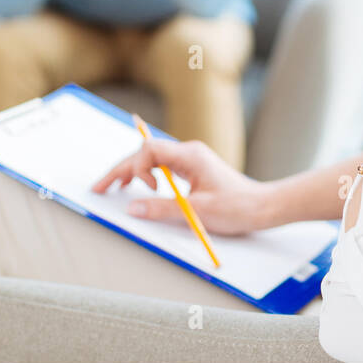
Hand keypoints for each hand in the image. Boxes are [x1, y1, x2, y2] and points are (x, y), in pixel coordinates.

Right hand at [91, 136, 273, 235]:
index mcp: (190, 155)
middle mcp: (189, 153)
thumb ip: (162, 208)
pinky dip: (147, 176)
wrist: (263, 207)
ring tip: (114, 186)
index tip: (131, 189)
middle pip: (146, 153)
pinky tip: (139, 186)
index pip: (149, 151)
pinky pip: (163, 167)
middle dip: (122, 169)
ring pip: (153, 159)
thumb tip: (132, 206)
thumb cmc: (237, 207)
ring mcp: (191, 160)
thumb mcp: (197, 211)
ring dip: (133, 171)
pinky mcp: (194, 170)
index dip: (132, 168)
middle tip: (100, 187)